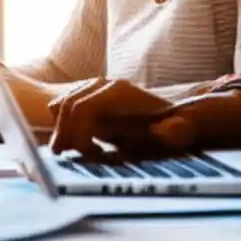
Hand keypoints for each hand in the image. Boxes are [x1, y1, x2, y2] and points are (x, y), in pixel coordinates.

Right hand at [48, 79, 195, 158]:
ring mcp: (95, 88)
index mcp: (119, 92)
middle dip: (64, 133)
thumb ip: (176, 130)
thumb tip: (165, 128)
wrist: (173, 120)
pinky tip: (79, 140)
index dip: (76, 134)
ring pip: (62, 105)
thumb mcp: (177, 134)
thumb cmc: (173, 132)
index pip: (82, 109)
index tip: (81, 154)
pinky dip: (64, 124)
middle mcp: (105, 84)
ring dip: (63, 130)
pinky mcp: (88, 95)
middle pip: (68, 106)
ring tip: (76, 150)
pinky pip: (63, 106)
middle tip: (67, 156)